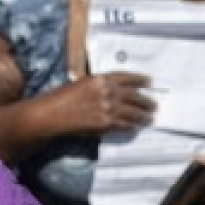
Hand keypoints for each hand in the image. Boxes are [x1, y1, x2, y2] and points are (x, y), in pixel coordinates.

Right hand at [40, 72, 155, 135]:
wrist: (50, 114)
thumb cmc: (59, 98)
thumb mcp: (79, 84)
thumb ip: (96, 86)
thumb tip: (110, 91)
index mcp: (99, 78)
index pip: (126, 77)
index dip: (140, 79)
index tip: (149, 81)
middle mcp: (106, 91)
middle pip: (134, 95)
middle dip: (146, 101)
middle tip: (153, 105)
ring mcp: (107, 108)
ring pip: (133, 112)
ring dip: (143, 116)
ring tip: (149, 118)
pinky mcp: (105, 123)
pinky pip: (124, 125)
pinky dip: (131, 127)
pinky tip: (135, 127)